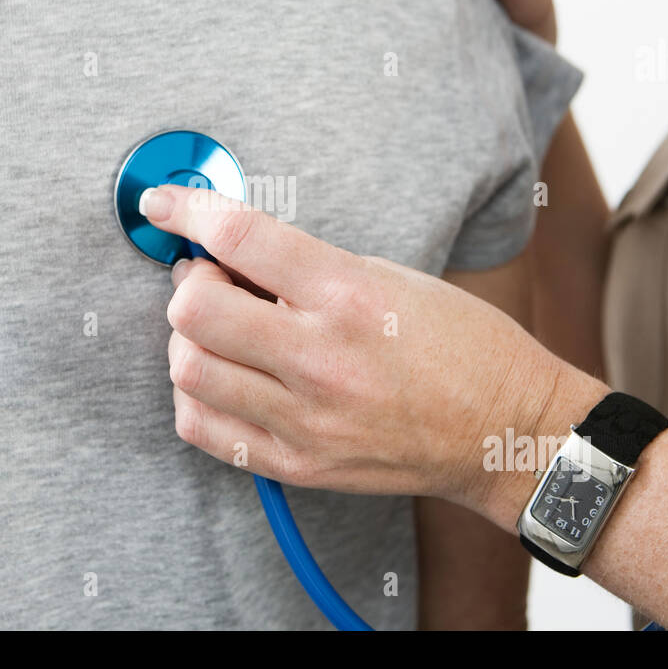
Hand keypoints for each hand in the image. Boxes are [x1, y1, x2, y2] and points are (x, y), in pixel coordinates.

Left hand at [141, 184, 601, 514]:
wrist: (505, 432)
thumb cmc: (459, 345)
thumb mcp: (390, 277)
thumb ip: (305, 267)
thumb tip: (226, 253)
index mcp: (349, 296)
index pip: (240, 237)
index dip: (186, 210)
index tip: (162, 204)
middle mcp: (320, 359)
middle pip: (193, 309)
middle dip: (190, 280)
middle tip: (214, 276)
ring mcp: (305, 420)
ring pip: (188, 368)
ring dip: (190, 338)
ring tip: (224, 330)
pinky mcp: (297, 464)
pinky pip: (203, 426)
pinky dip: (197, 393)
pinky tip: (228, 376)